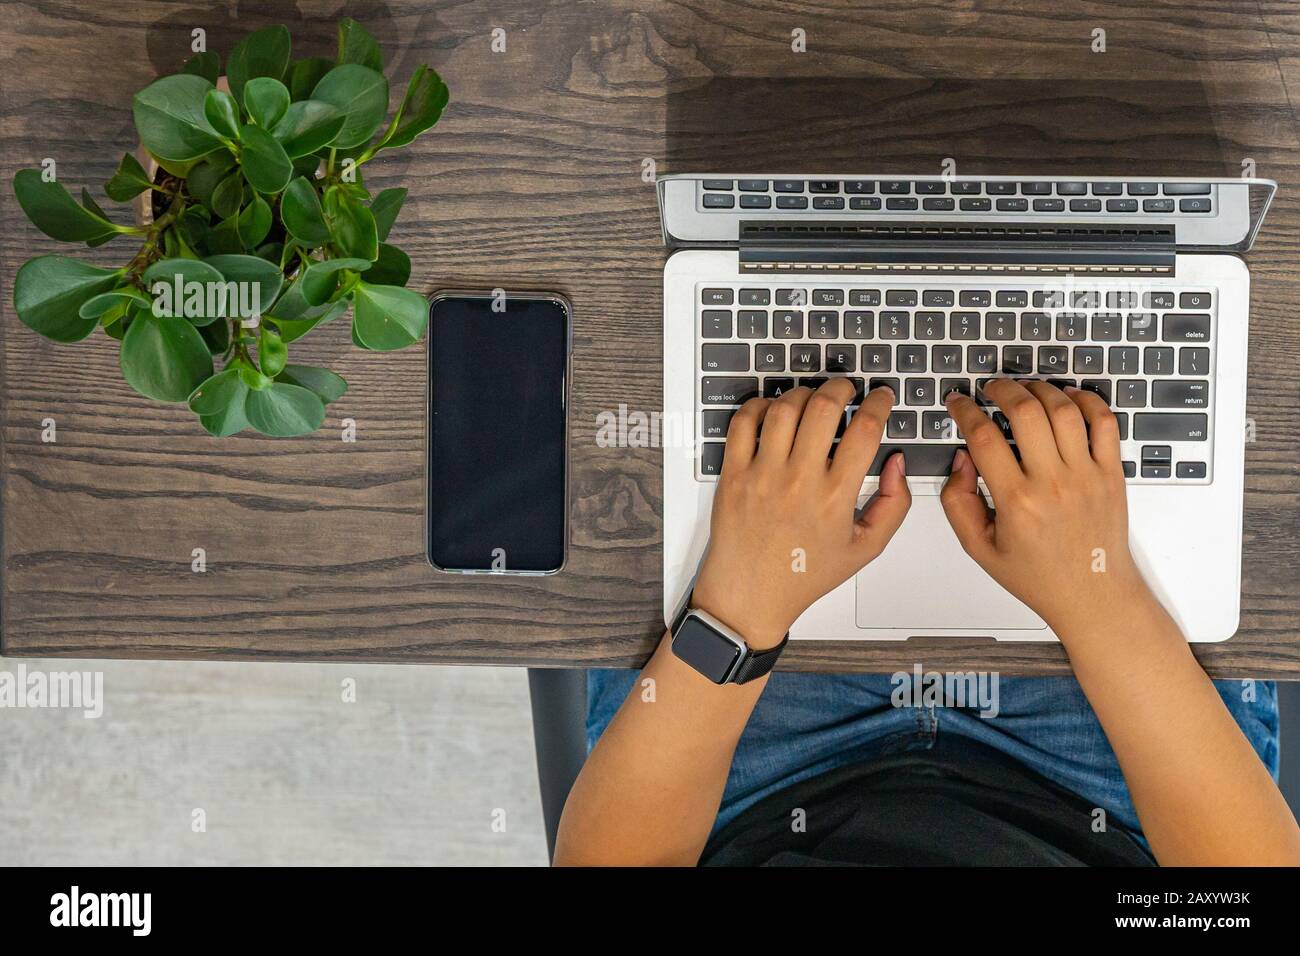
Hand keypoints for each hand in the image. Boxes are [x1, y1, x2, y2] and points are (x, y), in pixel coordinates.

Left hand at [691, 380, 910, 648]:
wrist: (750, 595)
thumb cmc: (804, 574)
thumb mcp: (865, 548)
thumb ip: (894, 504)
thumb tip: (896, 462)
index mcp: (834, 497)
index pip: (864, 430)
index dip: (878, 404)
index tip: (881, 398)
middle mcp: (797, 481)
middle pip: (823, 407)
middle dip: (841, 387)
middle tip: (846, 388)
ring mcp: (761, 475)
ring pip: (783, 408)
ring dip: (802, 393)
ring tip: (811, 399)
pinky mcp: (733, 474)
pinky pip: (743, 423)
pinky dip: (759, 406)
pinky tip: (773, 410)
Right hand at [940, 379, 1154, 641]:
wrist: (1093, 594)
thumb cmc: (1039, 576)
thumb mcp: (980, 549)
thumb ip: (958, 502)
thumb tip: (961, 460)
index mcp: (1017, 502)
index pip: (984, 438)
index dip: (965, 411)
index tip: (958, 403)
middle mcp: (1053, 484)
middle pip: (1026, 412)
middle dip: (1002, 389)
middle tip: (991, 389)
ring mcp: (1087, 476)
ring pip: (1064, 409)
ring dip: (1040, 389)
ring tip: (1025, 390)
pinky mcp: (1112, 474)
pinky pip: (1104, 422)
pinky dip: (1086, 401)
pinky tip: (1068, 397)